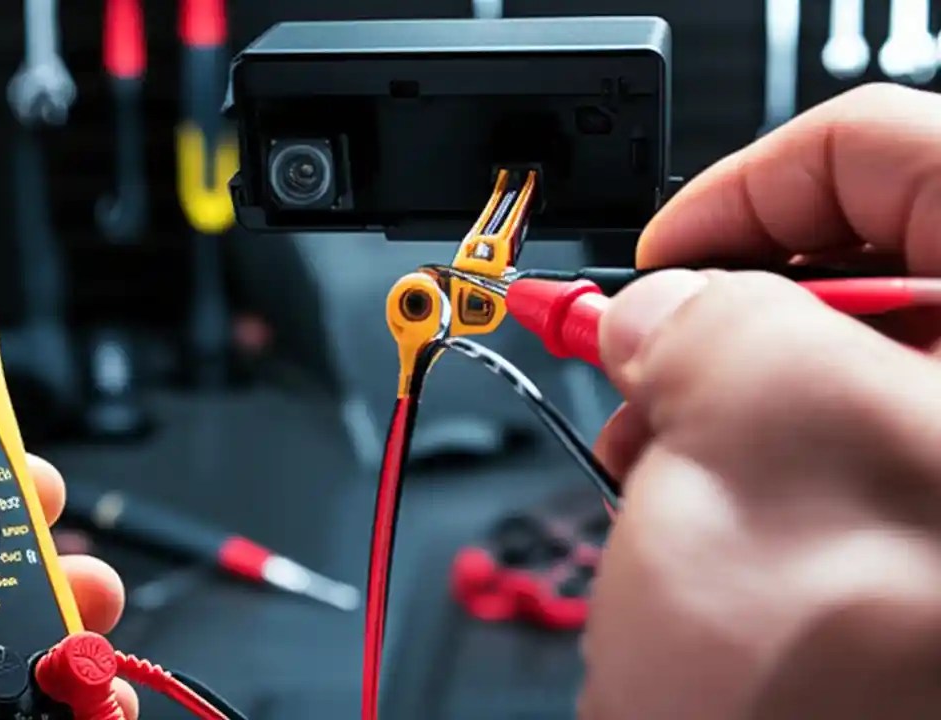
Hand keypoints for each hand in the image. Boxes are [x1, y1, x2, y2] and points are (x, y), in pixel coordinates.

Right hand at [579, 83, 940, 719]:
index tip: (658, 254)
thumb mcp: (751, 441)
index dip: (754, 183)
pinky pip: (831, 455)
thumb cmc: (846, 696)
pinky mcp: (920, 544)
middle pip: (874, 265)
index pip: (897, 148)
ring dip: (723, 395)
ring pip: (840, 367)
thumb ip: (695, 314)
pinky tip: (697, 515)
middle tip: (641, 364)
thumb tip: (657, 304)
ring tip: (654, 462)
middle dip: (727, 304)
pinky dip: (746, 464)